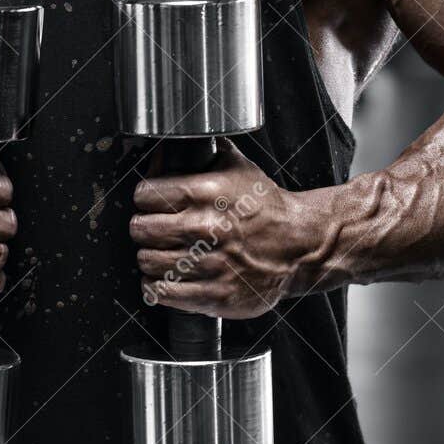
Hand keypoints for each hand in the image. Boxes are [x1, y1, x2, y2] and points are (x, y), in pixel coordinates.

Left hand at [130, 139, 318, 318]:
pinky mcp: (216, 295)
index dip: (143, 198)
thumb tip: (169, 148)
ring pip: (148, 262)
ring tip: (158, 255)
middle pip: (141, 229)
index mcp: (205, 193)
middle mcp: (204, 228)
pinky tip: (163, 279)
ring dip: (148, 258)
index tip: (148, 204)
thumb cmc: (267, 208)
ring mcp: (209, 264)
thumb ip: (205, 155)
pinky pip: (163, 292)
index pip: (144, 194)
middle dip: (142, 228)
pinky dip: (156, 286)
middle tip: (150, 230)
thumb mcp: (239, 169)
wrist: (302, 245)